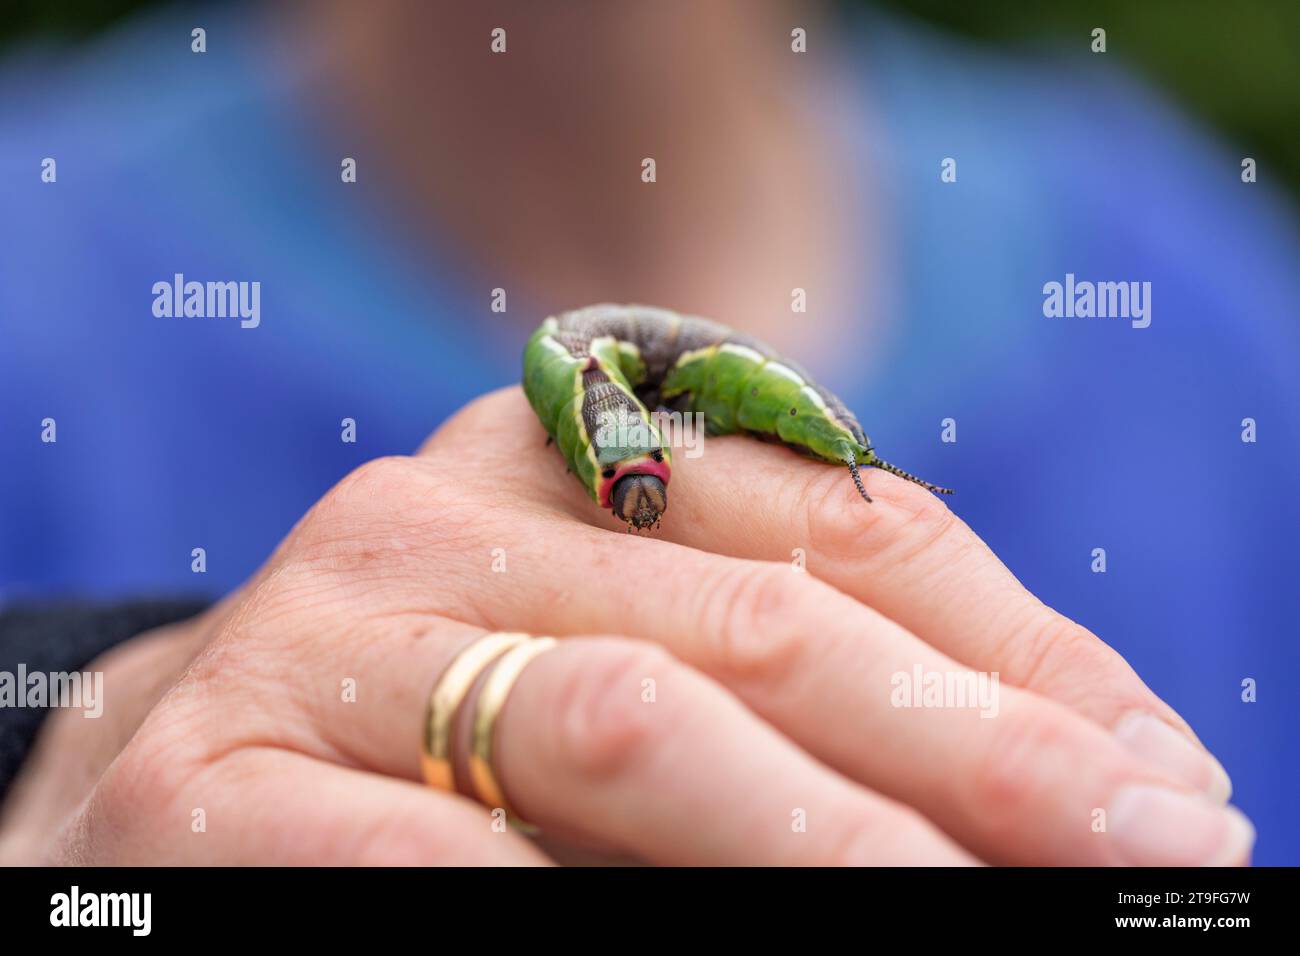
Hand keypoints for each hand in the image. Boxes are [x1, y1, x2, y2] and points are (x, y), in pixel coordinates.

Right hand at [0, 388, 1252, 864]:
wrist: (173, 815)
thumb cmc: (439, 757)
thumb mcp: (631, 665)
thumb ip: (790, 672)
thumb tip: (1078, 769)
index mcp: (549, 460)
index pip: (833, 527)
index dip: (1014, 655)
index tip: (1153, 782)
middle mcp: (429, 519)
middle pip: (760, 623)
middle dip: (976, 752)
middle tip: (1148, 851)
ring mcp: (312, 639)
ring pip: (631, 724)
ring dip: (834, 842)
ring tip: (998, 911)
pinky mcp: (207, 796)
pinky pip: (452, 865)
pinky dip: (603, 910)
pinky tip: (741, 949)